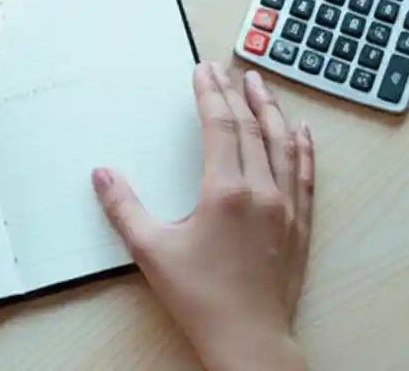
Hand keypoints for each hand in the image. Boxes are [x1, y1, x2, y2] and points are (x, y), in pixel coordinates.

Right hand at [92, 62, 313, 370]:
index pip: (220, 126)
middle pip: (252, 127)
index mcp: (226, 191)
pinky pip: (305, 175)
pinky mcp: (300, 226)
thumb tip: (102, 175)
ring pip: (283, 144)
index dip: (210, 93)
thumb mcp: (151, 252)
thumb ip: (124, 209)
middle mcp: (262, 191)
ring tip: (261, 85)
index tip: (203, 70)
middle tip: (226, 68)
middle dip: (236, 94)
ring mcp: (286, 208)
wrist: (249, 340)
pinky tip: (302, 132)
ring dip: (271, 110)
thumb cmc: (201, 300)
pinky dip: (302, 148)